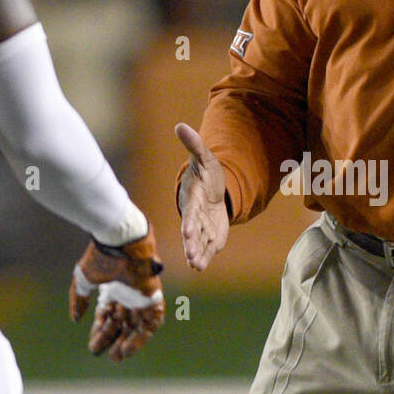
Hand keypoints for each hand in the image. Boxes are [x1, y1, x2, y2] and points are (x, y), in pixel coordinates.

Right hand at [69, 226, 164, 359]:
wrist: (120, 241)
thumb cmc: (102, 256)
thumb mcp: (84, 279)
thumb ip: (79, 299)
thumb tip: (76, 320)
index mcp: (113, 290)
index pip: (107, 317)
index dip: (100, 333)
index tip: (92, 347)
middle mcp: (128, 295)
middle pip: (122, 325)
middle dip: (114, 341)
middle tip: (107, 357)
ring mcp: (141, 297)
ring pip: (137, 327)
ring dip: (128, 343)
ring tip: (116, 357)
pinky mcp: (153, 298)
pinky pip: (152, 322)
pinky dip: (142, 336)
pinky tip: (128, 347)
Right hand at [176, 122, 229, 270]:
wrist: (213, 191)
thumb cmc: (206, 173)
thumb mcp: (205, 158)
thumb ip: (194, 145)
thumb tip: (180, 126)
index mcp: (194, 199)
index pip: (191, 212)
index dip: (189, 221)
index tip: (188, 231)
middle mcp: (195, 216)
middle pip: (193, 232)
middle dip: (192, 243)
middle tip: (191, 253)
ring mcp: (202, 228)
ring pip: (198, 243)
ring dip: (197, 254)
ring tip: (196, 265)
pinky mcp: (210, 236)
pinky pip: (206, 248)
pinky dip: (204, 257)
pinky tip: (200, 267)